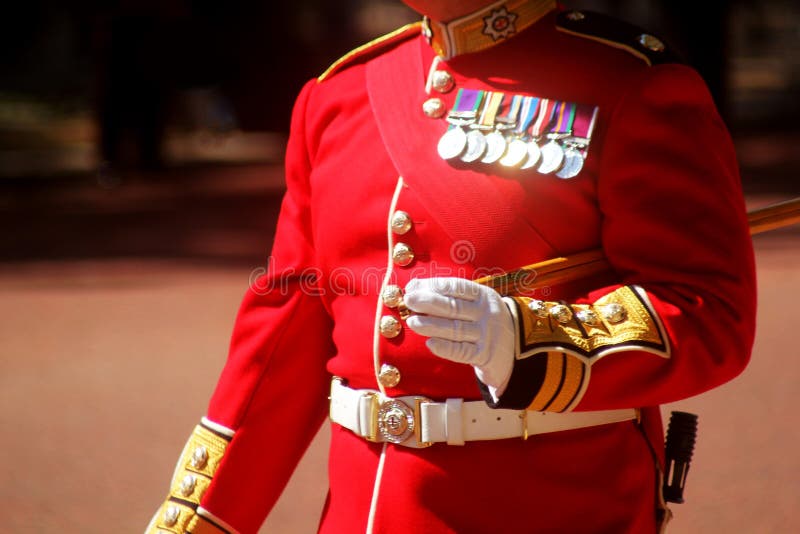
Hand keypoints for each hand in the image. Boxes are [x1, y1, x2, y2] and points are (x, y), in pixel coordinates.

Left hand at [404, 277, 515, 394]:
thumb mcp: (473, 304)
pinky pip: (462, 351)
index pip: (457, 287)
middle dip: (429, 302)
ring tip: (413, 322)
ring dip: (432, 325)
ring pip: (456, 329)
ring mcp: (487, 335)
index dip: (434, 286)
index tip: (413, 287)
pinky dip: (446, 348)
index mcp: (483, 296)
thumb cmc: (483, 321)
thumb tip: (413, 286)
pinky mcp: (485, 356)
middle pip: (455, 307)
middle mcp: (487, 313)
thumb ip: (447, 296)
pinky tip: (430, 344)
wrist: (516, 348)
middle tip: (409, 300)